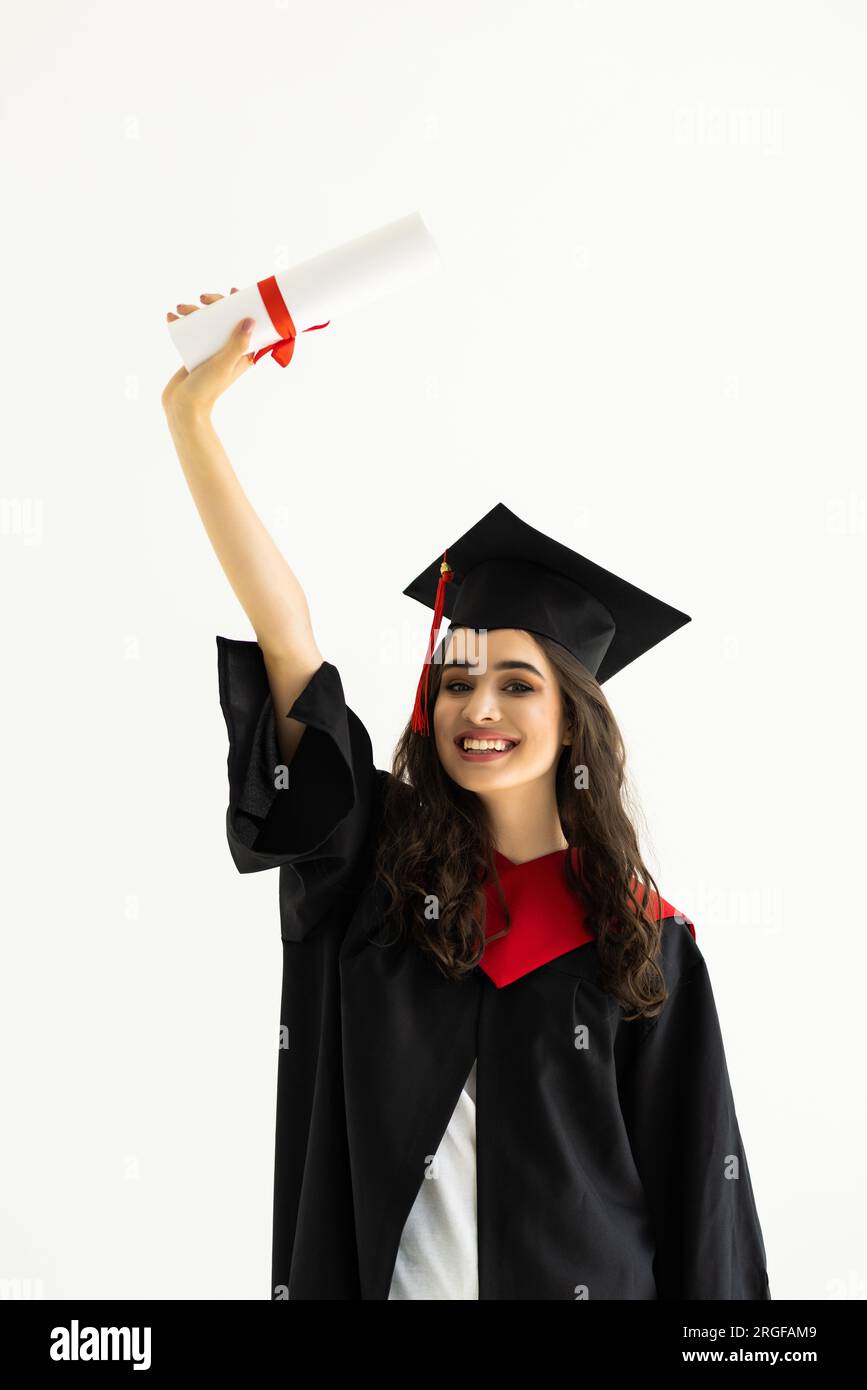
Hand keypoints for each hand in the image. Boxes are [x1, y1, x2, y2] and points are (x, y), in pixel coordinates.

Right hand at [162, 289, 256, 419]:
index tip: (232, 292)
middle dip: (213, 304)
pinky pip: (190, 331)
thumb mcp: (223, 365)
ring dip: (192, 310)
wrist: (182, 406)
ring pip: (206, 322)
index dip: (243, 306)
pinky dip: (180, 321)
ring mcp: (211, 350)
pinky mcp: (194, 351)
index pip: (247, 324)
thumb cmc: (206, 389)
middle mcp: (228, 350)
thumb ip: (237, 345)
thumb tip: (250, 320)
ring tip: (179, 310)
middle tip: (203, 300)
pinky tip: (172, 316)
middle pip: (225, 318)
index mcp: (242, 353)